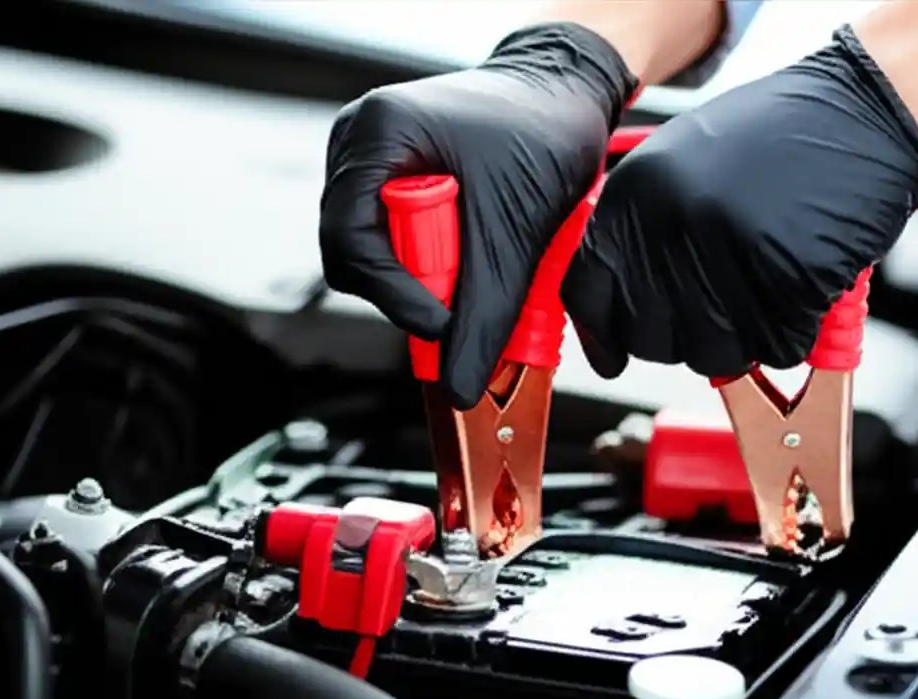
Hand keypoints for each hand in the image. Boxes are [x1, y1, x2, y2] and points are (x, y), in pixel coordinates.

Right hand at [319, 23, 636, 408]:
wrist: (568, 92)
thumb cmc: (544, 131)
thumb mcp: (515, 228)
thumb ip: (484, 313)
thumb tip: (456, 388)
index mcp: (377, 134)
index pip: (350, 239)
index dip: (393, 295)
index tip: (441, 324)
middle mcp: (358, 140)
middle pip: (353, 250)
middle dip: (409, 285)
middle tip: (462, 298)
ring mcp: (368, 155)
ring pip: (370, 248)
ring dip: (421, 272)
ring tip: (475, 262)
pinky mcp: (387, 172)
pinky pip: (388, 234)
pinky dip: (427, 257)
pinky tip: (467, 249)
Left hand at [562, 26, 917, 379]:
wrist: (862, 110)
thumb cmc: (775, 137)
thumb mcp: (680, 164)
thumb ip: (641, 232)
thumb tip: (608, 316)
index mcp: (633, 195)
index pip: (589, 297)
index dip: (603, 337)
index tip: (615, 356)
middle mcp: (671, 225)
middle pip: (649, 339)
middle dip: (680, 340)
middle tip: (717, 312)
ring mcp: (730, 253)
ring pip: (713, 356)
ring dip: (740, 342)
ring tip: (763, 296)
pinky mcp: (790, 278)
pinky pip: (778, 347)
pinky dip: (793, 335)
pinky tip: (802, 291)